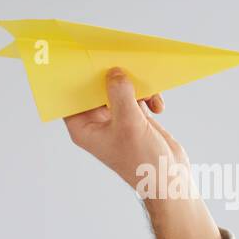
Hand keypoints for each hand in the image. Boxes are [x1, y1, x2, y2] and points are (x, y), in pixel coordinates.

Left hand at [63, 68, 186, 199]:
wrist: (168, 177)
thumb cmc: (142, 160)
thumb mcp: (129, 123)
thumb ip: (120, 95)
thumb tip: (114, 72)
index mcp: (84, 128)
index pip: (70, 99)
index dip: (74, 80)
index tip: (83, 61)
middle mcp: (96, 123)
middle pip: (96, 90)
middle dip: (111, 77)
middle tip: (123, 63)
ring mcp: (115, 119)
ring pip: (118, 90)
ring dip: (136, 87)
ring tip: (149, 95)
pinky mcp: (134, 117)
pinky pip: (136, 95)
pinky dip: (148, 96)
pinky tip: (158, 106)